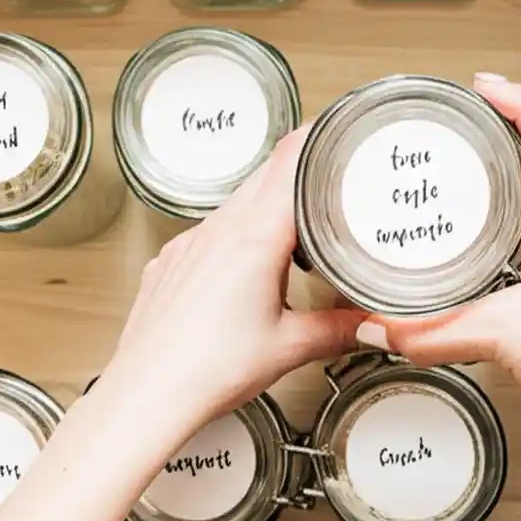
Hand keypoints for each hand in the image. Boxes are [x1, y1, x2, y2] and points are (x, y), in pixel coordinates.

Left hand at [106, 127, 365, 426]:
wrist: (147, 393)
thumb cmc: (208, 369)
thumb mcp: (290, 347)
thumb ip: (339, 328)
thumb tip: (372, 323)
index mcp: (254, 237)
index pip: (289, 160)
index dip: (317, 136)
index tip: (340, 127)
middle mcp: (218, 230)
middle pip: (265, 177)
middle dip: (300, 172)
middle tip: (332, 180)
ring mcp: (189, 244)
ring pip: (236, 205)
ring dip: (267, 208)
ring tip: (297, 229)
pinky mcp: (170, 263)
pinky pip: (209, 234)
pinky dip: (235, 237)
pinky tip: (248, 268)